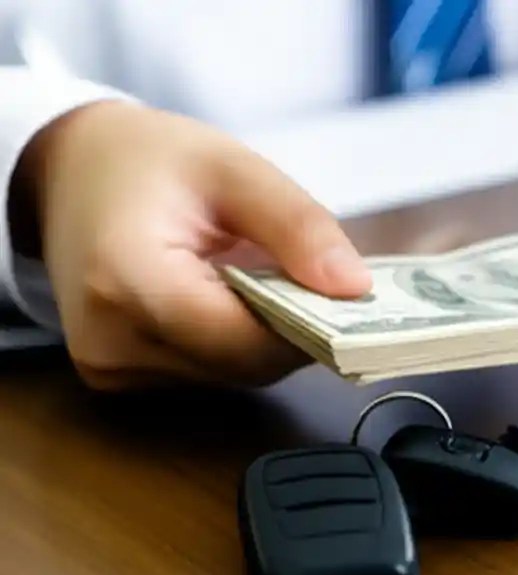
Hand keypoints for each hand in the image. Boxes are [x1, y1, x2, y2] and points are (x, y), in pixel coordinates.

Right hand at [20, 101, 370, 389]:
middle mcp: (111, 340)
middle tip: (315, 279)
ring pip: (232, 375)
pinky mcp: (118, 379)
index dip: (306, 326)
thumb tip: (354, 287)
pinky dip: (236, 341)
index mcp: (126, 280)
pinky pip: (209, 373)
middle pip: (243, 364)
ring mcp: (110, 368)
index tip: (348, 299)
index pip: (241, 339)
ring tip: (263, 277)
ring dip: (266, 335)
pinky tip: (233, 297)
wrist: (71, 171)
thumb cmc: (148, 161)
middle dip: (293, 328)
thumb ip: (298, 226)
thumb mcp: (235, 168)